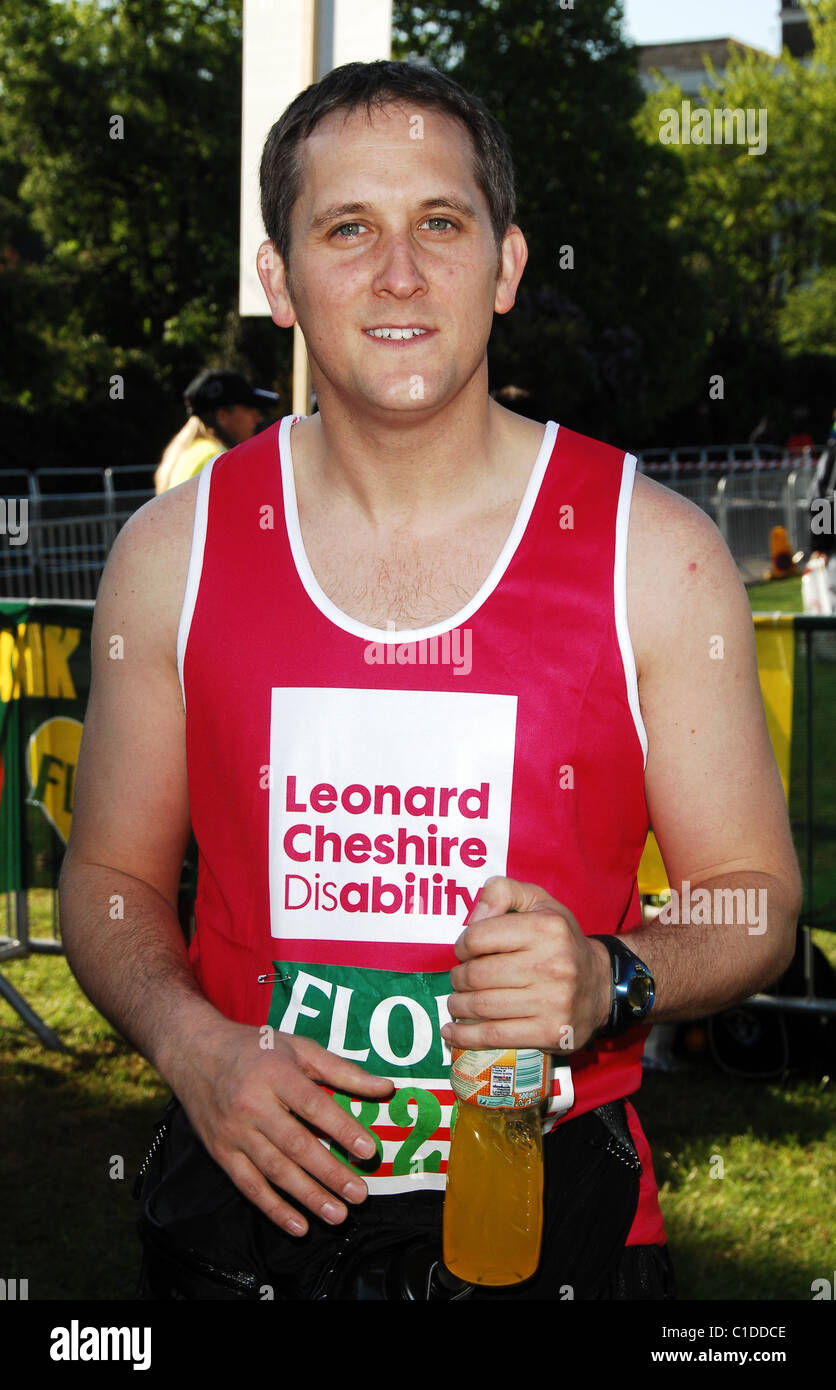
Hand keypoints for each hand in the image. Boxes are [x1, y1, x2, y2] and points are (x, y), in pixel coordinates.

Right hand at [170, 1016, 393, 1236]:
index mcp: (275, 1074)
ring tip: (337, 1215)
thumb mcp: (299, 1048)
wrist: (192, 1052)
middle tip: (359, 1194)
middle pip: (296, 1144)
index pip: (313, 1106)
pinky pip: (249, 1185)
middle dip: (330, 1173)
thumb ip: (343, 1070)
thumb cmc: (254, 1048)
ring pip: (275, 1170)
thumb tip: (385, 1088)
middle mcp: (252, 1104)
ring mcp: (234, 1132)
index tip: (368, 1150)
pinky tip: (298, 1225)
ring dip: (308, 1196)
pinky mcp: (221, 1152)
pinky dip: (273, 1208)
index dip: (342, 1129)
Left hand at [440, 876, 611, 1054]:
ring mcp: (552, 1002)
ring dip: (458, 1005)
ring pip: (482, 1006)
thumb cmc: (561, 942)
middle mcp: (552, 964)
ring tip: (457, 1001)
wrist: (601, 986)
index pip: (479, 937)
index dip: (462, 946)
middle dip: (458, 978)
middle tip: (460, 979)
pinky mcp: (549, 1033)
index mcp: (546, 928)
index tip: (465, 952)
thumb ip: (503, 891)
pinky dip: (466, 1036)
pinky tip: (453, 1031)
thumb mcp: (539, 902)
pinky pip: (495, 1036)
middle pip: (477, 975)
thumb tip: (472, 918)